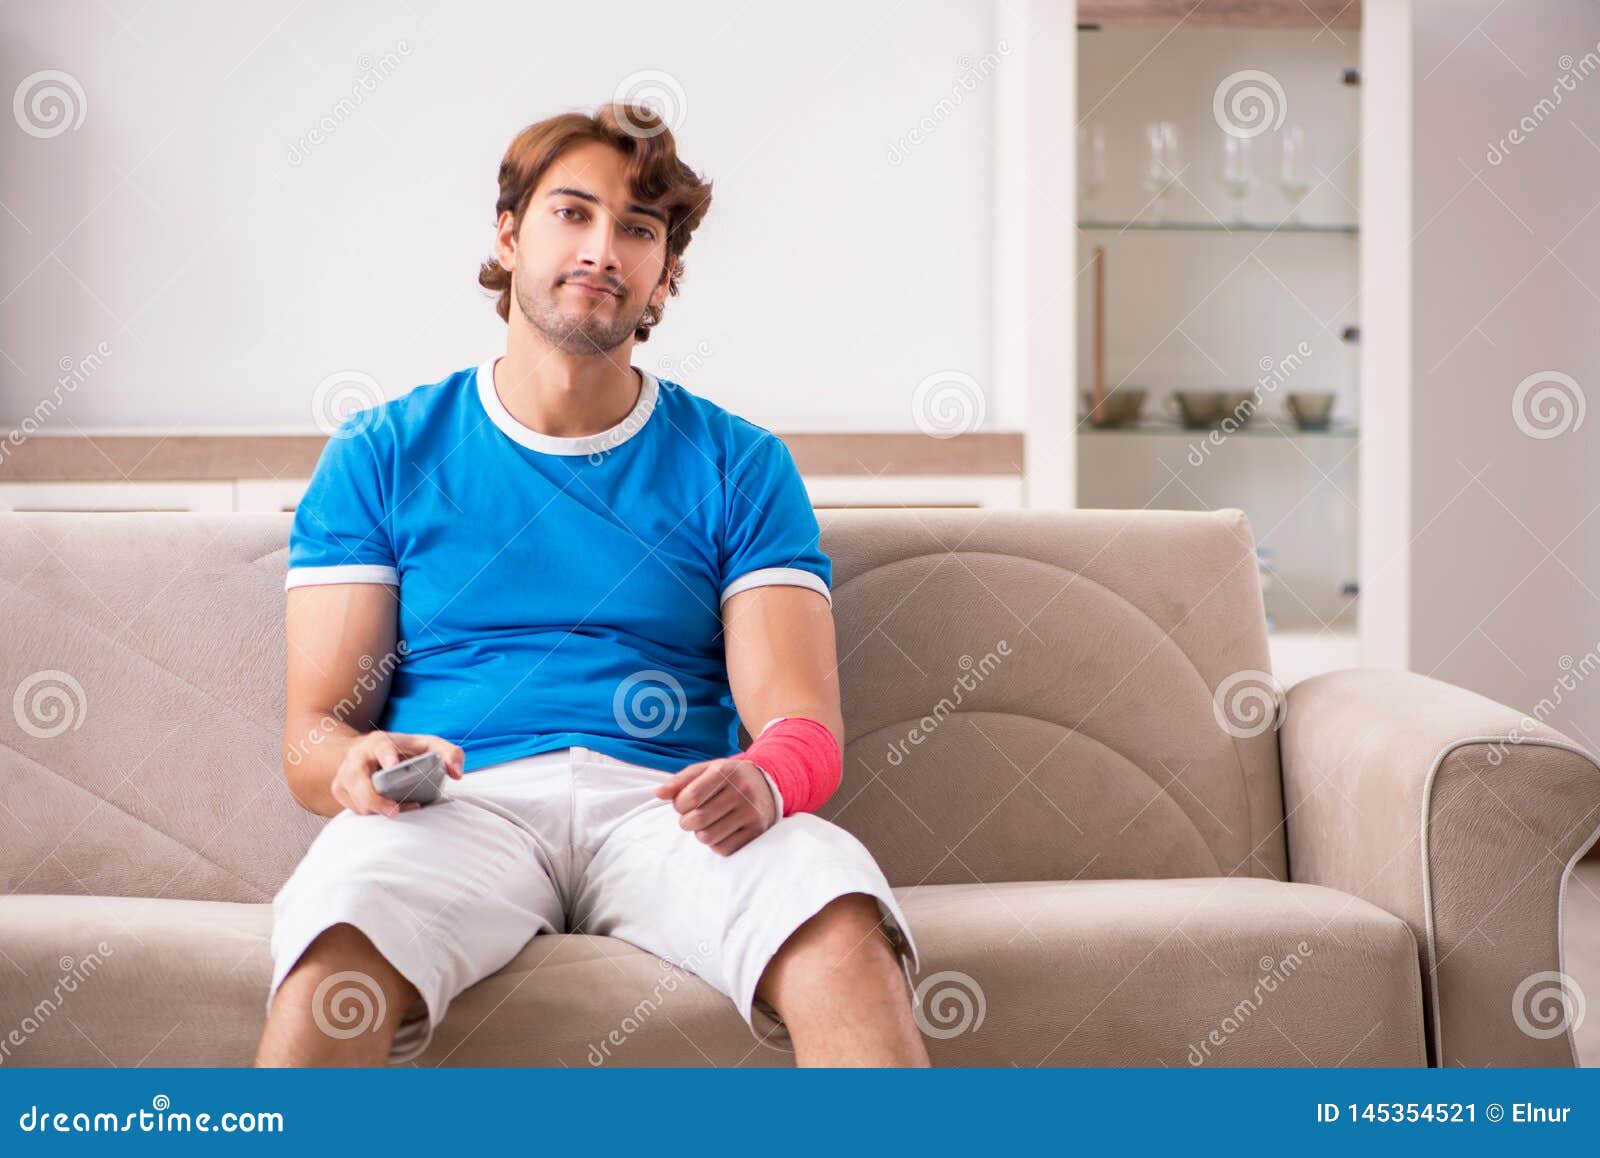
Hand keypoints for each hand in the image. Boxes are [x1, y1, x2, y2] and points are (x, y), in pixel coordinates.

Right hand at [332, 731, 464, 818]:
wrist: (369, 754)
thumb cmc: (405, 751)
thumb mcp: (428, 746)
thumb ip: (449, 754)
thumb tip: (457, 773)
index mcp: (379, 741)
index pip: (381, 745)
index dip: (387, 755)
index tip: (393, 765)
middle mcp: (357, 756)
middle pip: (357, 779)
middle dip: (375, 798)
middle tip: (394, 811)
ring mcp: (345, 774)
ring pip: (355, 798)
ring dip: (376, 809)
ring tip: (398, 809)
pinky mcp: (340, 790)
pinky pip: (353, 808)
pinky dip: (370, 813)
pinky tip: (385, 809)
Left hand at [653, 757, 776, 855]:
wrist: (766, 784)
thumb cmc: (727, 778)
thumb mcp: (705, 770)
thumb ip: (680, 780)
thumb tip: (658, 794)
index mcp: (726, 771)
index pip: (690, 797)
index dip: (679, 805)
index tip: (682, 805)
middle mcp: (742, 791)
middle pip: (698, 819)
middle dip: (686, 822)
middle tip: (690, 818)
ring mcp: (752, 812)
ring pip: (708, 837)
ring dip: (700, 834)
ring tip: (705, 824)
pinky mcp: (757, 831)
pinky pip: (724, 849)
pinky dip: (715, 843)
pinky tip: (720, 831)